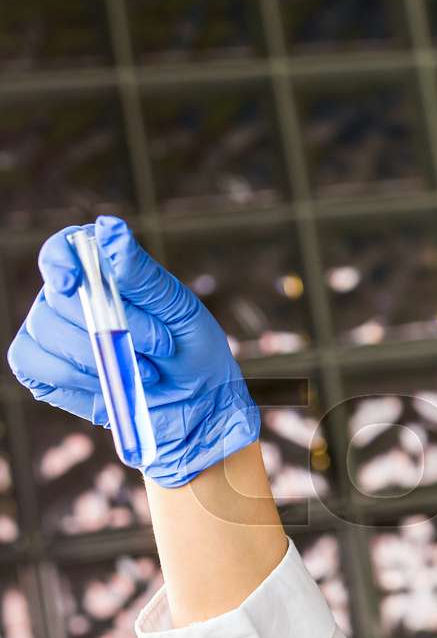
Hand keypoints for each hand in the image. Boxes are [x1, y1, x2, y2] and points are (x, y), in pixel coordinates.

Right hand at [7, 215, 260, 488]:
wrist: (199, 408)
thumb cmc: (193, 353)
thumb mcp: (180, 311)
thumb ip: (142, 274)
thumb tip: (109, 228)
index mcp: (103, 275)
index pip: (62, 250)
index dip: (59, 260)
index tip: (74, 282)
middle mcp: (70, 299)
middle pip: (58, 298)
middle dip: (112, 327)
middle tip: (161, 347)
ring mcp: (52, 334)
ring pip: (46, 333)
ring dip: (100, 357)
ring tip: (147, 373)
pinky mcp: (45, 372)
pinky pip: (37, 367)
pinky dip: (77, 379)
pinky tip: (112, 386)